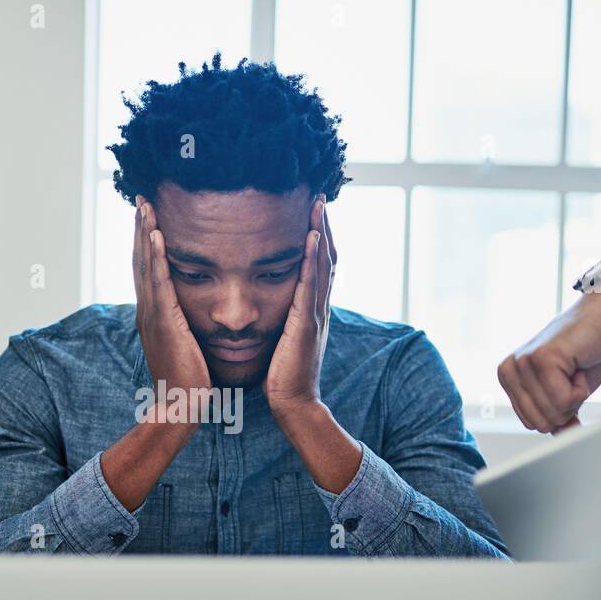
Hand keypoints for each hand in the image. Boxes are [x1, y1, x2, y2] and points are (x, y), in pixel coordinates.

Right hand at [132, 196, 209, 398]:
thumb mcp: (184, 345)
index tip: (149, 216)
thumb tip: (191, 316)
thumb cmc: (188, 381)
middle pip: (141, 260)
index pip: (147, 270)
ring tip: (145, 206)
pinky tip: (158, 236)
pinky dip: (156, 257)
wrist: (180, 407)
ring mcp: (153, 316)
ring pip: (145, 266)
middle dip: (141, 229)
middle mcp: (148, 311)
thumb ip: (183, 327)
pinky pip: (159, 283)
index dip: (147, 242)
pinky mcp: (164, 322)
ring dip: (145, 233)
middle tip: (141, 199)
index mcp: (154, 315)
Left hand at [264, 194, 335, 417]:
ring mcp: (315, 314)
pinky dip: (313, 260)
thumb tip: (273, 307)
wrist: (292, 403)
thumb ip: (285, 320)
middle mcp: (318, 307)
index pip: (319, 265)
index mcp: (311, 310)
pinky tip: (311, 238)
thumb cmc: (282, 376)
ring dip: (322, 233)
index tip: (313, 212)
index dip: (318, 238)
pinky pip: (311, 285)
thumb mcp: (284, 339)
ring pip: (323, 265)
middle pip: (327, 257)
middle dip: (324, 226)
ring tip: (320, 205)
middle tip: (321, 196)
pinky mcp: (306, 324)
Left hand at [497, 290, 600, 431]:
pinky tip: (579, 364)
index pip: (531, 423)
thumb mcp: (567, 392)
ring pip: (552, 413)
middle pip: (540, 422)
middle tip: (572, 376)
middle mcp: (510, 369)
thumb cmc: (586, 352)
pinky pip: (563, 400)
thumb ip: (556, 416)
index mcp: (508, 377)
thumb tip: (561, 440)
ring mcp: (524, 363)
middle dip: (566, 407)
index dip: (559, 411)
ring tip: (575, 368)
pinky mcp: (542, 359)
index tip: (565, 383)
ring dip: (575, 396)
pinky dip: (581, 389)